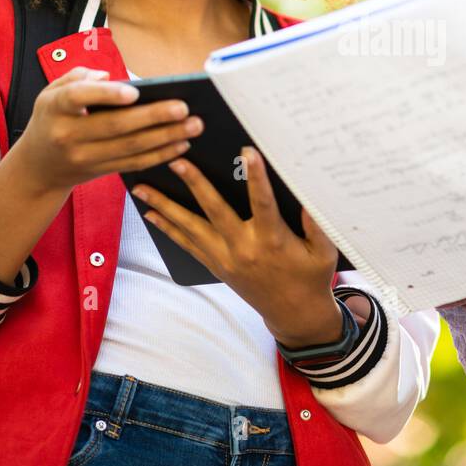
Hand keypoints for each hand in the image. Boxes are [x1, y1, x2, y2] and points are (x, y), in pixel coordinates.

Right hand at [13, 66, 202, 196]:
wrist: (37, 167)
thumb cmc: (51, 119)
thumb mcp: (51, 93)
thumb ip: (77, 77)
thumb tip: (107, 76)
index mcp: (56, 107)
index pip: (79, 97)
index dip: (107, 94)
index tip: (135, 92)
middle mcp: (68, 134)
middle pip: (116, 126)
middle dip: (154, 117)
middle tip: (183, 108)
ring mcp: (85, 157)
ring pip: (131, 148)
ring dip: (166, 138)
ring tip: (193, 126)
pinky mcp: (100, 171)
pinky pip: (134, 163)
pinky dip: (160, 155)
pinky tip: (181, 145)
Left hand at [131, 145, 343, 347]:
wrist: (293, 314)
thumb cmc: (311, 278)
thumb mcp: (324, 251)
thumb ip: (315, 222)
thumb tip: (307, 192)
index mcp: (272, 240)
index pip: (263, 202)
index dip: (256, 177)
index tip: (247, 152)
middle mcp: (244, 248)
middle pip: (214, 210)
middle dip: (194, 183)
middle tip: (176, 161)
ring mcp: (226, 259)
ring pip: (190, 228)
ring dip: (165, 206)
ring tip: (142, 188)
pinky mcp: (216, 266)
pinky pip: (187, 245)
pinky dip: (168, 228)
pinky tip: (152, 214)